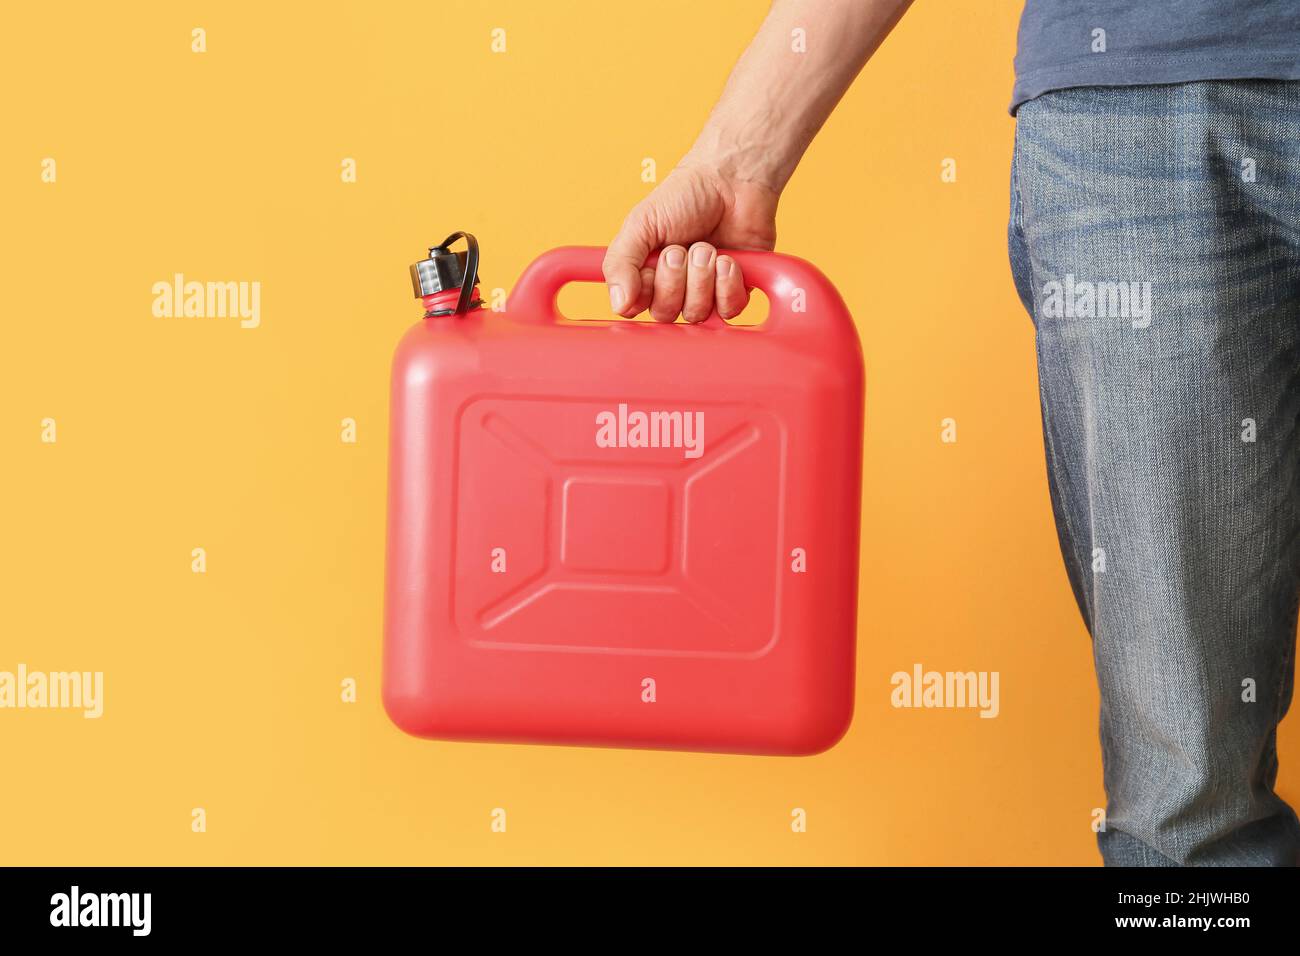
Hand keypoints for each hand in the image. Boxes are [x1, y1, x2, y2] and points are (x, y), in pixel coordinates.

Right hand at [602, 162, 777, 322]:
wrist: (729, 181)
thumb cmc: (684, 198)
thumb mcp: (640, 225)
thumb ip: (620, 264)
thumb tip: (619, 304)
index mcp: (646, 275)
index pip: (636, 308)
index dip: (643, 291)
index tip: (649, 265)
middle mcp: (674, 289)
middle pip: (666, 313)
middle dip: (674, 279)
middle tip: (681, 249)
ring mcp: (705, 293)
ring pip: (696, 313)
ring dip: (701, 277)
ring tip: (706, 247)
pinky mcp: (735, 292)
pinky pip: (728, 310)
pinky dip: (727, 284)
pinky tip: (727, 260)